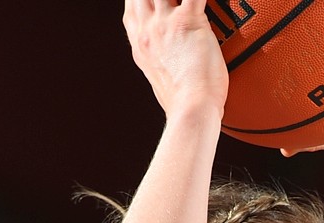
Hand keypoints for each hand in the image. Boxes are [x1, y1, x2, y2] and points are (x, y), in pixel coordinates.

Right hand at [124, 0, 227, 116]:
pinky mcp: (186, 22)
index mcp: (140, 42)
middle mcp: (147, 29)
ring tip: (188, 1)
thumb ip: (162, 58)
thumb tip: (172, 55)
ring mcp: (163, 24)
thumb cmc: (183, 101)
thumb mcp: (160, 77)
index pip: (132, 7)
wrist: (190, 110)